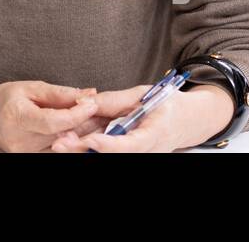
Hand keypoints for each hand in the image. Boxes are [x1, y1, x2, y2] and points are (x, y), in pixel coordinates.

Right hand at [0, 81, 100, 152]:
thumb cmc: (5, 98)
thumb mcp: (30, 87)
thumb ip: (59, 93)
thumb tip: (87, 94)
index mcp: (17, 117)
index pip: (53, 121)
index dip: (76, 113)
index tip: (92, 103)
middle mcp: (21, 139)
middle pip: (61, 134)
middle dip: (85, 122)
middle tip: (100, 110)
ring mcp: (26, 151)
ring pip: (62, 144)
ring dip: (81, 132)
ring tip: (94, 119)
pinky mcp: (31, 157)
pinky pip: (57, 149)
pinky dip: (70, 138)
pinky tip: (80, 129)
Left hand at [50, 83, 234, 152]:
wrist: (190, 120)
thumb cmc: (170, 104)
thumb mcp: (144, 94)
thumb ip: (115, 100)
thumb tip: (87, 102)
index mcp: (156, 133)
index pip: (131, 144)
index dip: (110, 145)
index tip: (91, 141)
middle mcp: (148, 150)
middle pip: (114, 154)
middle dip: (85, 149)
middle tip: (60, 143)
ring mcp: (140, 154)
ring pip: (108, 155)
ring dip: (82, 149)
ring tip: (59, 143)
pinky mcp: (131, 152)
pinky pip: (110, 151)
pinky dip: (88, 146)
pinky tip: (69, 142)